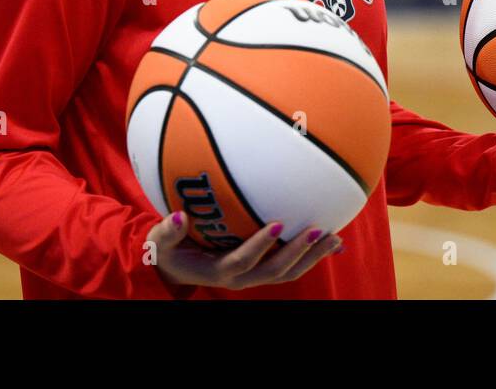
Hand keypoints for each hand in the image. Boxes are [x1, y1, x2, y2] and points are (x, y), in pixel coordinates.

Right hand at [147, 212, 341, 289]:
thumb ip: (168, 231)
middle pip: (276, 271)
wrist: (175, 268)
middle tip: (318, 230)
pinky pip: (290, 266)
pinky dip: (311, 255)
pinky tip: (332, 240)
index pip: (242, 261)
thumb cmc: (169, 251)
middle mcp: (241, 278)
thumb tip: (179, 216)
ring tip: (335, 237)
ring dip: (312, 256)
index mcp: (219, 270)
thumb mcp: (160, 243)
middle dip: (298, 253)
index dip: (259, 246)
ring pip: (289, 272)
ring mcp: (254, 275)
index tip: (277, 224)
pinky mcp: (262, 269)